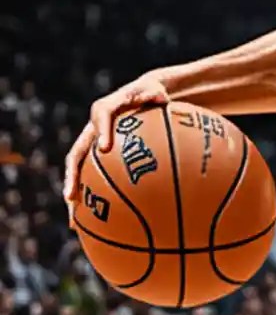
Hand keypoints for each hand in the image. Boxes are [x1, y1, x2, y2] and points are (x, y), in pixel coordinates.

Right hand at [63, 75, 169, 222]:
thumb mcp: (155, 91)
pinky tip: (97, 223)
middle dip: (73, 176)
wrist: (142, 94)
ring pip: (79, 174)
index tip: (105, 148)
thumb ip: (156, 95)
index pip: (101, 116)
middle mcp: (92, 129)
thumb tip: (164, 99)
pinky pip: (92, 179)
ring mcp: (92, 144)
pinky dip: (93, 199)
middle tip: (72, 197)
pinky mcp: (98, 157)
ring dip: (75, 197)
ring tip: (75, 222)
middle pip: (77, 154)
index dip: (102, 131)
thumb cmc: (151, 93)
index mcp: (105, 108)